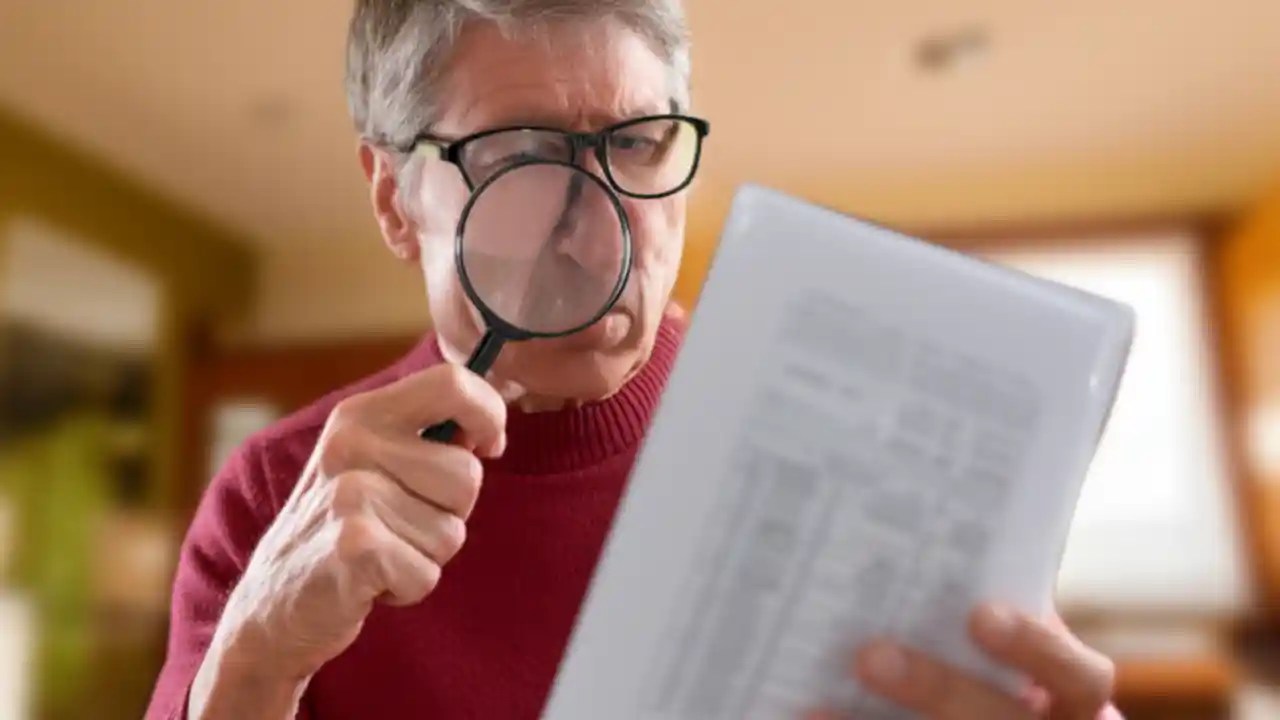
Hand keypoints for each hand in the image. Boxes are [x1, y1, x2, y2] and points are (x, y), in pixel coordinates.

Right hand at [189, 364, 506, 717]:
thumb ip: (426, 438)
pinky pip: (428, 574)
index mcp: (360, 413)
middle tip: (400, 525)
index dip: (489, 414)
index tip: (488, 446)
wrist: (272, 603)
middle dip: (450, 513)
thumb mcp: (373, 463)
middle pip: (467, 474)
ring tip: (382, 551)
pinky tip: (369, 582)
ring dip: (427, 555)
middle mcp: (351, 444)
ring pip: (452, 532)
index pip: (453, 383)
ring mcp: (348, 494)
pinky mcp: (353, 547)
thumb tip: (488, 429)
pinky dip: (408, 588)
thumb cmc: (342, 528)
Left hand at [810, 604, 1116, 718]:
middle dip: (938, 689)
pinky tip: (811, 717)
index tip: (980, 615)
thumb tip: (901, 545)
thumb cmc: (1001, 662)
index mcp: (1072, 696)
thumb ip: (980, 606)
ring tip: (820, 706)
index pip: (1076, 677)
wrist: (995, 711)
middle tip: (870, 655)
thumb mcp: (1009, 638)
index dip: (1034, 648)